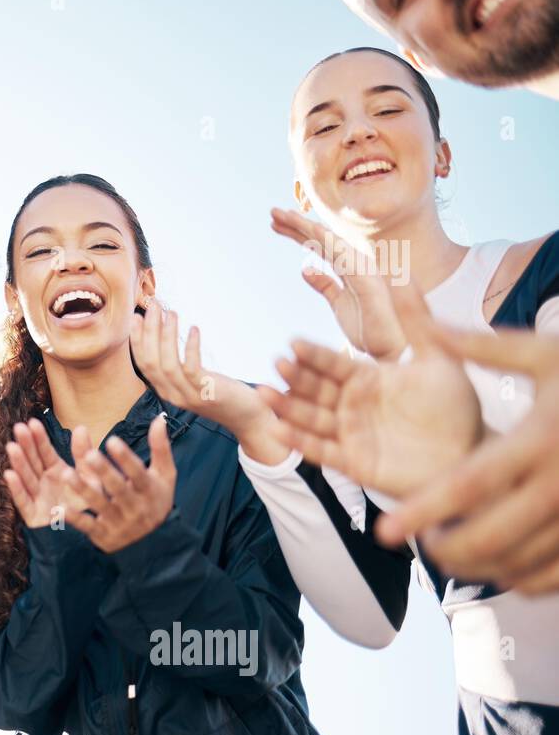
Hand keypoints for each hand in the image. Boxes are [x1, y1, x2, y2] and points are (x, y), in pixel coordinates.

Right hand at [2, 419, 80, 528]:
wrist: (87, 536)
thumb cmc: (88, 506)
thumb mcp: (90, 477)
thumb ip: (83, 455)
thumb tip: (80, 427)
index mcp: (56, 471)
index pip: (45, 451)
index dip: (39, 438)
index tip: (32, 422)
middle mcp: (43, 482)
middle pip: (33, 461)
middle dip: (26, 445)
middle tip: (19, 428)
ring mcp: (36, 497)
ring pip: (26, 477)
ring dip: (18, 462)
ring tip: (11, 446)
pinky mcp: (32, 514)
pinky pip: (23, 500)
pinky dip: (16, 488)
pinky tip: (9, 474)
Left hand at [61, 415, 176, 552]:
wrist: (155, 541)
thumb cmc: (156, 498)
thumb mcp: (164, 475)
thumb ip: (160, 447)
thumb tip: (159, 419)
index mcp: (148, 489)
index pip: (137, 472)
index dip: (126, 458)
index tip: (112, 441)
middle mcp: (134, 506)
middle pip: (117, 488)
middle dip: (104, 472)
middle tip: (89, 454)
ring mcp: (118, 522)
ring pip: (99, 504)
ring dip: (83, 490)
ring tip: (67, 474)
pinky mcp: (104, 535)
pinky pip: (88, 526)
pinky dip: (75, 519)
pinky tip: (60, 510)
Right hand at [130, 305, 285, 463]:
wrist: (247, 418)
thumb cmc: (222, 393)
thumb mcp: (194, 381)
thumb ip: (179, 366)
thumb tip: (167, 338)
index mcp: (166, 391)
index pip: (143, 364)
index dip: (137, 340)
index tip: (136, 317)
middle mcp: (172, 395)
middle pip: (151, 361)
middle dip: (148, 332)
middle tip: (153, 307)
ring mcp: (188, 395)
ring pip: (167, 364)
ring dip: (166, 336)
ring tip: (172, 313)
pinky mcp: (206, 392)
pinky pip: (192, 368)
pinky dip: (190, 347)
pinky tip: (194, 329)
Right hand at [258, 287, 482, 497]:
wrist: (470, 455)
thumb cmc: (457, 408)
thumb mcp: (438, 358)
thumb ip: (417, 319)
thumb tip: (404, 272)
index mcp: (369, 379)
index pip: (334, 363)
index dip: (315, 355)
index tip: (294, 342)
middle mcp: (354, 404)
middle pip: (317, 388)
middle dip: (296, 377)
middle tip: (276, 363)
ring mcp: (350, 433)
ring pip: (311, 417)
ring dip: (286, 406)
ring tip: (264, 394)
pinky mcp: (352, 462)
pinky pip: (320, 450)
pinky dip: (298, 441)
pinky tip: (277, 430)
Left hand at [271, 208, 406, 359]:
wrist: (394, 354)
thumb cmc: (370, 330)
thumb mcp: (340, 306)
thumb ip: (326, 286)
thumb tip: (305, 269)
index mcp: (352, 270)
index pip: (322, 246)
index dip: (299, 234)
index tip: (275, 224)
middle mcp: (360, 266)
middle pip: (324, 240)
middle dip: (298, 225)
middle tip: (272, 213)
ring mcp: (367, 273)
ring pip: (332, 243)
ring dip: (308, 228)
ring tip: (283, 215)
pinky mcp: (370, 285)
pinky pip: (346, 260)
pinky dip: (328, 245)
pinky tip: (310, 232)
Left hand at [377, 328, 558, 593]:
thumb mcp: (550, 356)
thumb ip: (489, 348)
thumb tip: (431, 327)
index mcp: (540, 439)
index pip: (468, 485)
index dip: (422, 510)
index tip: (383, 531)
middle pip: (488, 538)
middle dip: (444, 549)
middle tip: (421, 544)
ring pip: (516, 565)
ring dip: (474, 567)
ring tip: (452, 551)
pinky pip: (546, 579)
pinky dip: (515, 578)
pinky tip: (497, 563)